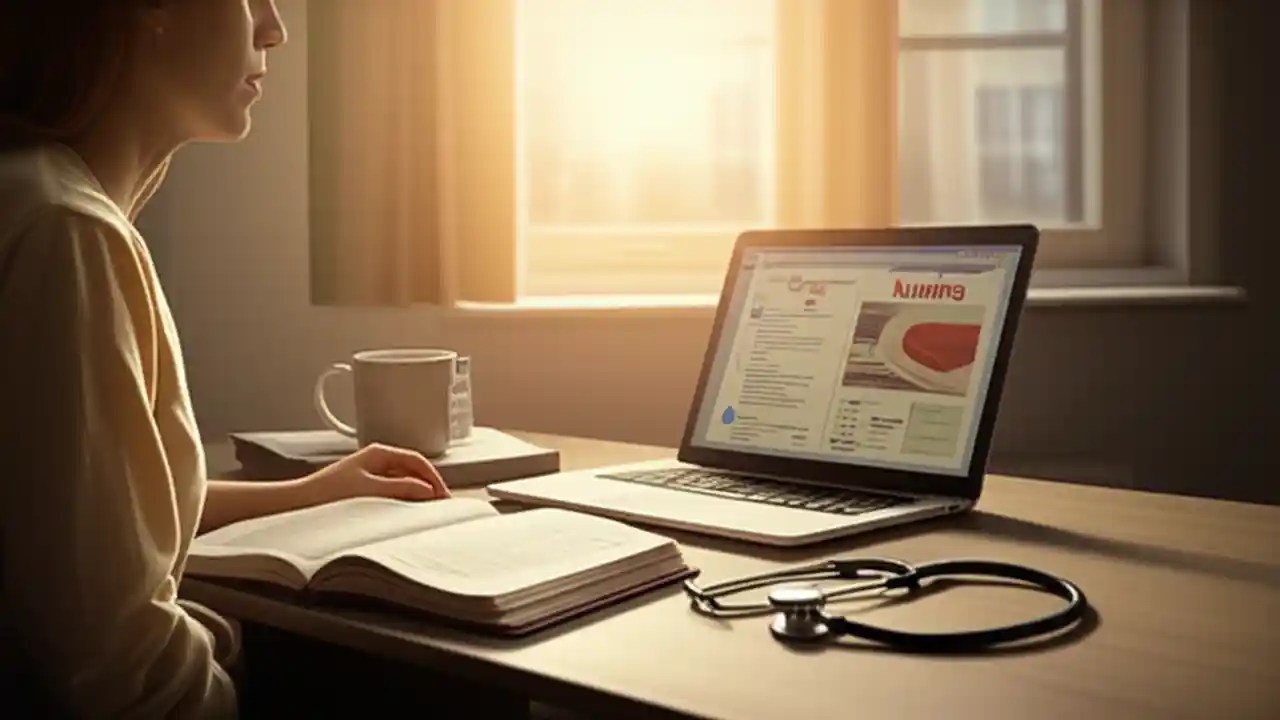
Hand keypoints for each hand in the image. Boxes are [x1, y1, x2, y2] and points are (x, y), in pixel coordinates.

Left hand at [300, 443, 450, 505]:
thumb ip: (401, 489)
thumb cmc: (328, 492)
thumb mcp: (370, 490)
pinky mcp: (366, 490)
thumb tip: (428, 491)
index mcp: (379, 453)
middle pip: (412, 471)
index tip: (443, 497)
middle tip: (440, 507)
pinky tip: (407, 514)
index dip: (433, 478)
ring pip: (403, 483)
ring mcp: (371, 475)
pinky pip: (392, 493)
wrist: (299, 503)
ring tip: (426, 512)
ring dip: (416, 495)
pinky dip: (403, 501)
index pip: (417, 461)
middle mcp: (377, 461)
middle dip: (428, 487)